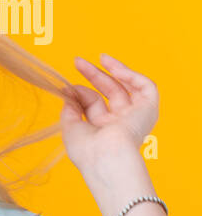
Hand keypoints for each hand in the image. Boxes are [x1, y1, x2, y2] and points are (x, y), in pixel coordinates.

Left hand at [60, 53, 158, 176]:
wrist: (105, 156)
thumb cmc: (86, 149)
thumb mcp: (71, 126)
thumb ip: (70, 108)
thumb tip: (68, 91)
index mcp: (102, 130)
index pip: (93, 104)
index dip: (81, 93)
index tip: (66, 87)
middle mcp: (120, 123)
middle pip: (110, 92)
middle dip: (94, 76)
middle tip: (78, 62)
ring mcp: (134, 116)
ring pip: (127, 87)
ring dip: (114, 70)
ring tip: (100, 58)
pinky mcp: (149, 110)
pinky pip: (146, 87)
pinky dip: (132, 76)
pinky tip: (115, 69)